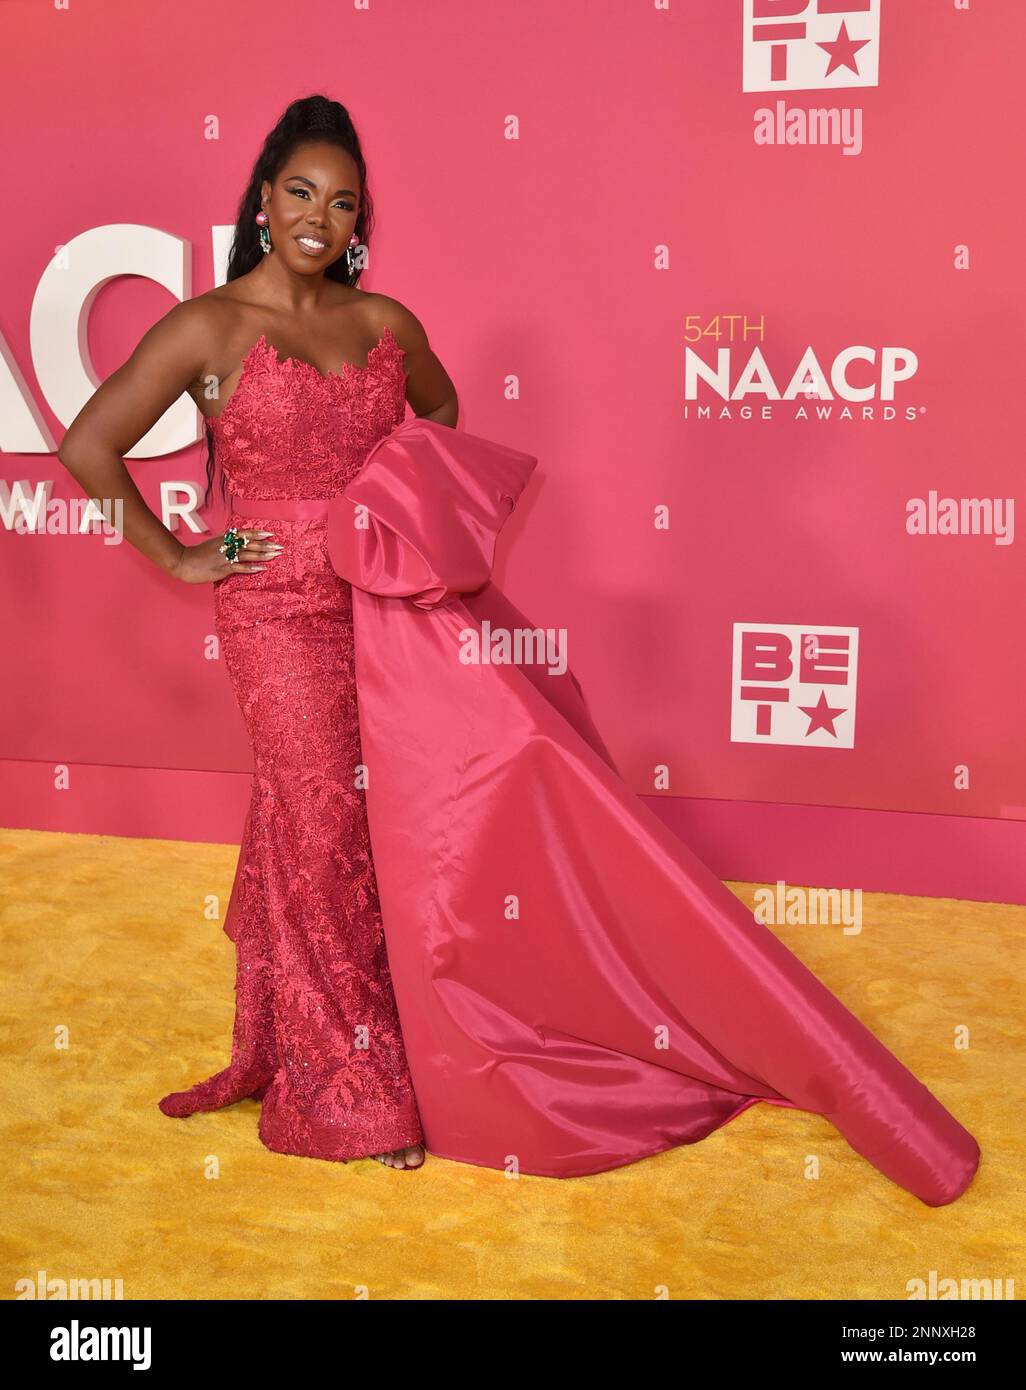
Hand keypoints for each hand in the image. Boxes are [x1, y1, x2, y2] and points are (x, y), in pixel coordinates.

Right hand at [167, 529, 282, 583]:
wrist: (182, 561)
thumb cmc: (196, 555)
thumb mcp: (212, 544)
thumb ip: (224, 543)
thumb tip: (236, 544)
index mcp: (224, 538)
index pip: (244, 533)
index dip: (258, 534)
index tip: (271, 534)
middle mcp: (226, 545)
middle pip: (250, 543)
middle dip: (266, 545)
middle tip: (280, 547)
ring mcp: (225, 556)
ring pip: (248, 554)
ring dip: (263, 555)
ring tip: (275, 555)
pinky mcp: (222, 568)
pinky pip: (240, 567)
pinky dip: (252, 567)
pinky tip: (262, 568)